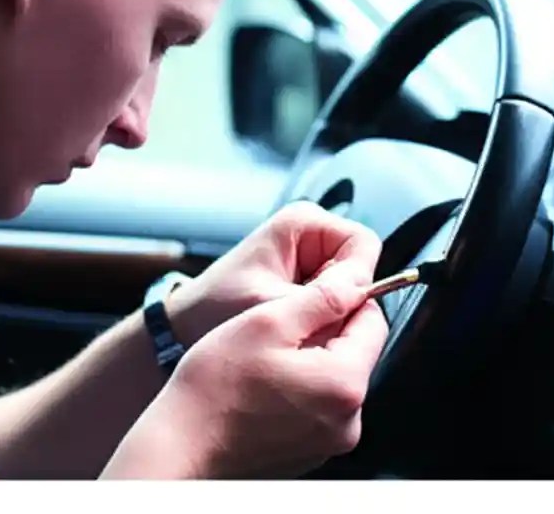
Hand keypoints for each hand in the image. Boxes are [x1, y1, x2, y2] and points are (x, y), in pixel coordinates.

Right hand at [105, 261, 388, 478]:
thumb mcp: (268, 321)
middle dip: (325, 332)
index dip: (345, 297)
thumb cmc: (215, 387)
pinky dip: (298, 390)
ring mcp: (329, 440)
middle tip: (278, 326)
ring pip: (335, 378)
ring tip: (265, 359)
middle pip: (355, 352)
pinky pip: (318, 407)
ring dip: (311, 360)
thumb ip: (322, 297)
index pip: (373, 320)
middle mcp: (348, 420)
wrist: (182, 446)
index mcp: (344, 383)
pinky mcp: (310, 451)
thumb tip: (358, 281)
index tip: (313, 291)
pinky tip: (263, 386)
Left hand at [165, 201, 383, 348]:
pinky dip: (319, 321)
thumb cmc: (214, 311)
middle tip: (307, 324)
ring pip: (348, 290)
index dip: (358, 280)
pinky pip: (332, 302)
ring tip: (294, 329)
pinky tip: (293, 332)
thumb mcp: (273, 306)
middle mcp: (309, 234)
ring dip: (329, 314)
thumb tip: (370, 297)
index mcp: (303, 222)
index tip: (334, 307)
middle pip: (358, 268)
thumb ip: (324, 300)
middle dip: (342, 300)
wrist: (183, 331)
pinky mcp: (303, 283)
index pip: (364, 244)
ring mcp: (308, 258)